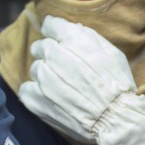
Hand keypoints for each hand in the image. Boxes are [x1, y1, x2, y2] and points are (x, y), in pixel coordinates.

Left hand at [22, 15, 135, 141]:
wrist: (115, 119)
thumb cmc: (118, 86)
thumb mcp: (112, 53)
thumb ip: (89, 37)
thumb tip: (73, 28)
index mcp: (73, 41)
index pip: (51, 25)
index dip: (55, 31)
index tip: (59, 39)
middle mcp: (54, 56)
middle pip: (40, 47)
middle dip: (50, 53)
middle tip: (65, 67)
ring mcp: (43, 79)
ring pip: (36, 68)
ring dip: (46, 74)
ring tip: (63, 87)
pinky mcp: (36, 100)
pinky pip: (26, 89)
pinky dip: (36, 92)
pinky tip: (52, 98)